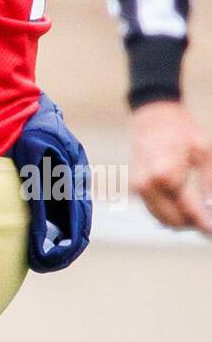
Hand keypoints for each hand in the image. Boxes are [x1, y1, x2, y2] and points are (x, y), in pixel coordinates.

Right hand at [129, 100, 211, 235]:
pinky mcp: (136, 190)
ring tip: (201, 211)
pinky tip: (187, 205)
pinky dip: (172, 214)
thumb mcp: (203, 152)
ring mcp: (138, 189)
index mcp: (163, 173)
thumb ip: (209, 184)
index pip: (188, 210)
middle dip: (194, 223)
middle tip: (210, 220)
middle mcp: (146, 184)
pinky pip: (156, 212)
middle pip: (174, 221)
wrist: (153, 117)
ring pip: (164, 220)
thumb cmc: (180, 131)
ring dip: (183, 221)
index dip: (205, 223)